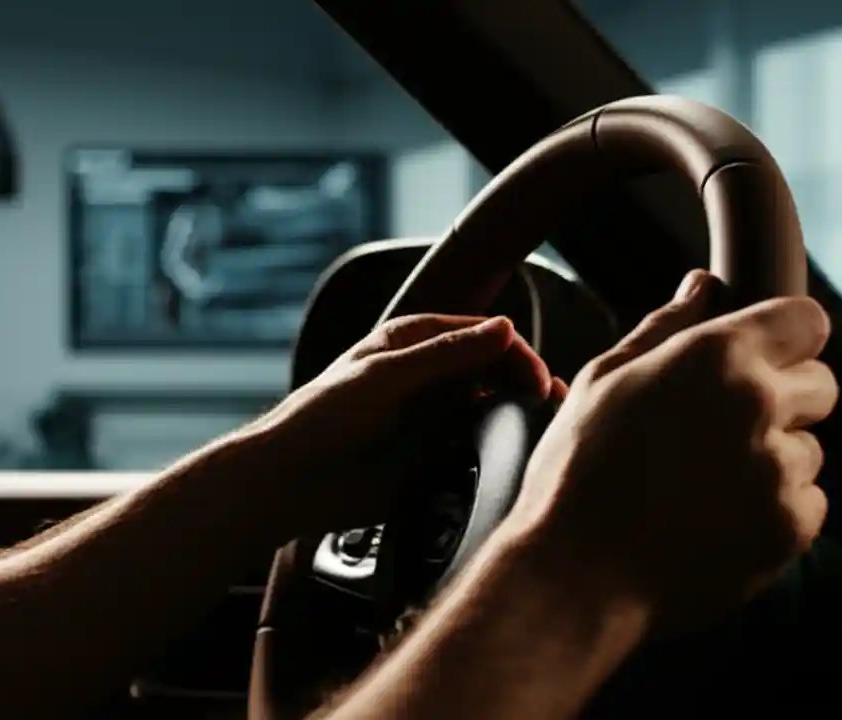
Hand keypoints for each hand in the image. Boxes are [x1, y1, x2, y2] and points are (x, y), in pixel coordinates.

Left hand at [255, 314, 561, 536]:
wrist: (290, 482)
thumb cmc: (320, 417)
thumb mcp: (385, 377)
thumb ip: (445, 355)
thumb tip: (504, 328)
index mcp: (413, 341)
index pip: (483, 336)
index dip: (516, 354)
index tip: (539, 380)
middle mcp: (429, 375)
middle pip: (494, 370)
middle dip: (525, 383)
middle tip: (551, 406)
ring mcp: (433, 415)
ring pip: (492, 407)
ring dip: (518, 414)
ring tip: (545, 430)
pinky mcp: (433, 454)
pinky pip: (477, 446)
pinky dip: (499, 447)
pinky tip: (516, 455)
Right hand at [504, 270, 837, 633]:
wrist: (577, 575)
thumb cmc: (577, 474)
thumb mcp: (603, 380)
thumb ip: (665, 326)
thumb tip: (703, 287)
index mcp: (716, 356)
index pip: (807, 320)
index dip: (785, 338)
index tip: (764, 357)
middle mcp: (760, 404)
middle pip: (822, 384)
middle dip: (785, 398)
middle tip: (722, 428)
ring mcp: (780, 470)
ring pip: (812, 449)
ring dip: (776, 459)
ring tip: (708, 482)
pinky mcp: (791, 528)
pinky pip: (810, 503)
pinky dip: (776, 510)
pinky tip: (718, 517)